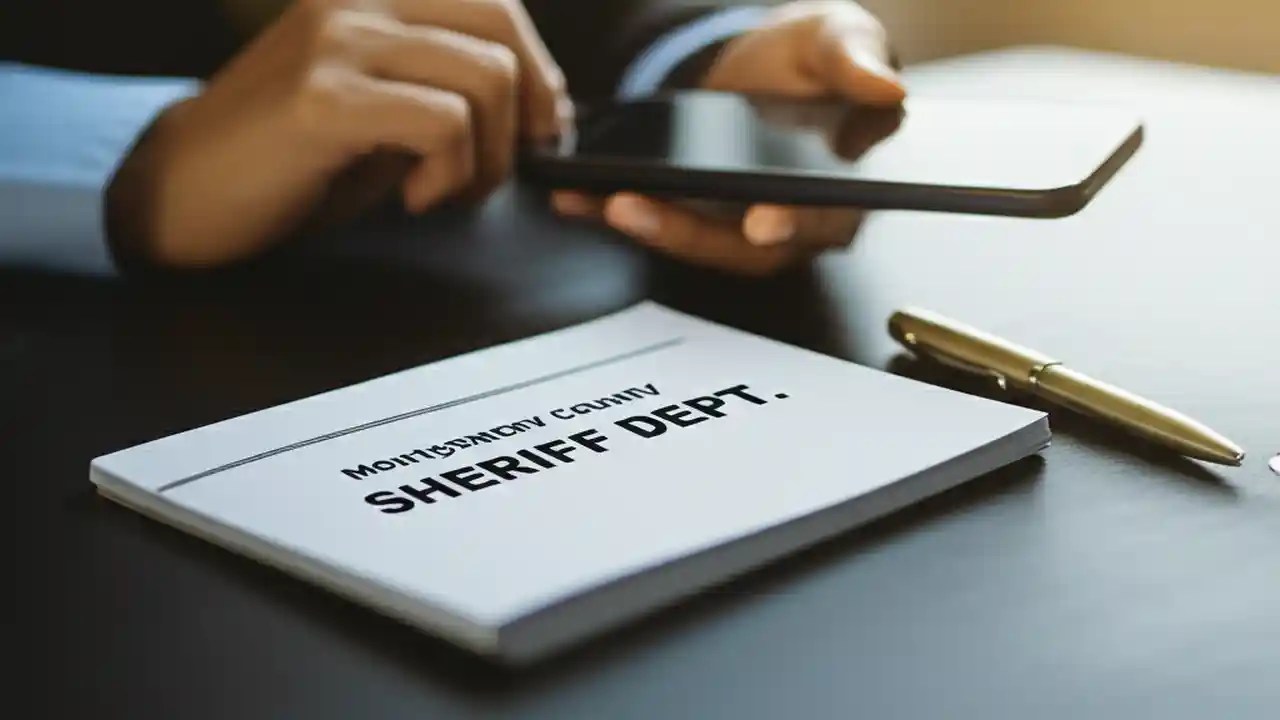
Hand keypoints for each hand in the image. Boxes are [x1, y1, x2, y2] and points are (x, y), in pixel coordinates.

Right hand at [109, 0, 568, 267]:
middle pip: (503, 27)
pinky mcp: (324, 98)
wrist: (186, 190)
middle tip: (501, 169)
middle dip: (530, 111)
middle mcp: (357, 1)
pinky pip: (443, 121)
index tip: (537, 133)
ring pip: (486, 76)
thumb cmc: (292, 159)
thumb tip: (537, 111)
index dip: (539, 72)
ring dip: (490, 156)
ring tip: (447, 192)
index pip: (496, 3)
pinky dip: (452, 173)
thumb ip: (446, 89)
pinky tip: (416, 199)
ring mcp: (338, 42)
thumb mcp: (383, 108)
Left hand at [552, 0, 903, 275]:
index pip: (825, 219)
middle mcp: (790, 221)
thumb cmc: (818, 58)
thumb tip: (887, 86)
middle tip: (636, 209)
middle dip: (687, 233)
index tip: (765, 223)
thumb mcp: (840, 39)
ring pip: (694, 242)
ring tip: (599, 199)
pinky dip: (611, 212)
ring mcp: (737, 225)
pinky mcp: (694, 216)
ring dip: (644, 227)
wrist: (769, 61)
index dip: (796, 223)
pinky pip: (656, 221)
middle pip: (743, 247)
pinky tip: (575, 196)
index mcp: (842, 190)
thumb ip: (857, 62)